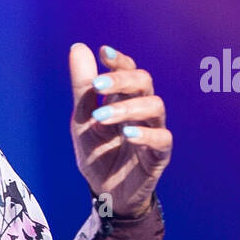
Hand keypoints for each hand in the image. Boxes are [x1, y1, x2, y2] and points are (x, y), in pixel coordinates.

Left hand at [68, 43, 171, 217]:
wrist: (104, 192)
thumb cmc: (97, 153)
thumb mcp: (82, 120)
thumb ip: (82, 88)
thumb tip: (78, 47)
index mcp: (123, 99)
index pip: (129, 71)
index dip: (119, 60)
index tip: (104, 52)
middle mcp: (141, 111)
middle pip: (143, 82)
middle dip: (120, 80)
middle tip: (96, 86)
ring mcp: (153, 130)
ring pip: (154, 106)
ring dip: (126, 108)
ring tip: (101, 117)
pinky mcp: (159, 155)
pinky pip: (161, 138)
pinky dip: (145, 134)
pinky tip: (127, 134)